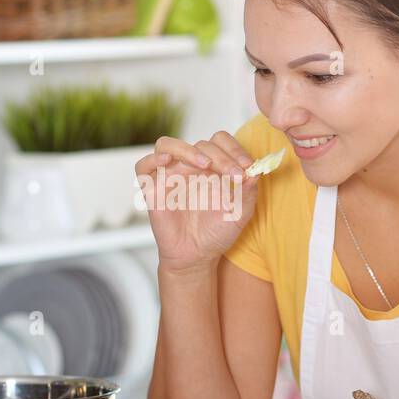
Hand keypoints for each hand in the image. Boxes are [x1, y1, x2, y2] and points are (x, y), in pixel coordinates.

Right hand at [135, 131, 259, 273]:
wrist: (197, 256)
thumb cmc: (217, 233)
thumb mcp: (240, 212)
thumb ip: (249, 191)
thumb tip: (255, 170)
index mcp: (212, 167)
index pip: (220, 142)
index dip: (235, 149)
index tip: (248, 166)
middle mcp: (190, 167)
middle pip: (201, 144)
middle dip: (222, 157)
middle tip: (235, 175)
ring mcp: (170, 176)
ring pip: (167, 145)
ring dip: (187, 150)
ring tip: (205, 164)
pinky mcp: (152, 189)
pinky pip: (143, 166)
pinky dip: (152, 159)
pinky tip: (167, 162)